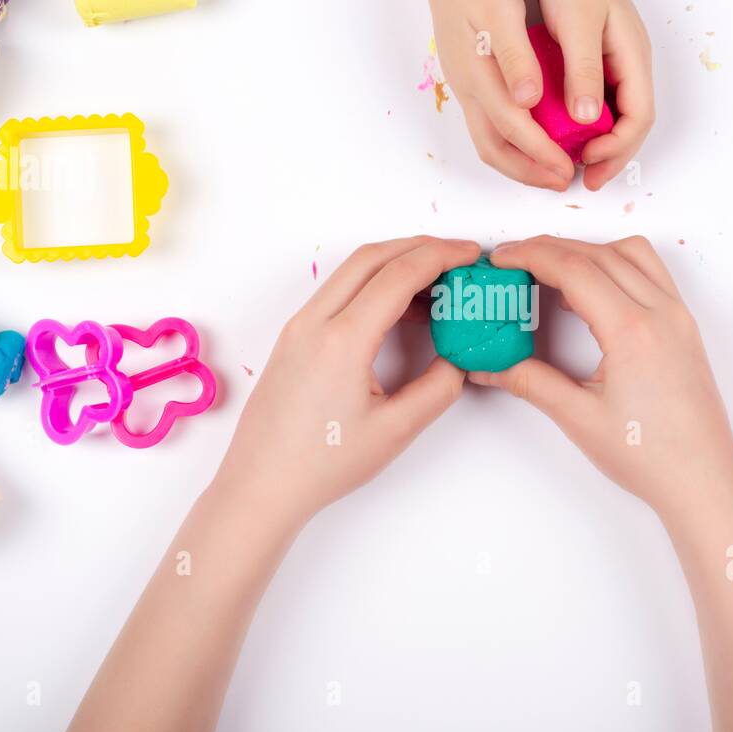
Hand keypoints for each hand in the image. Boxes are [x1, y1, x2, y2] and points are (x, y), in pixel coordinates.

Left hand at [213, 236, 480, 526]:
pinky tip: (397, 306)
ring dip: (394, 261)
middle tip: (458, 255)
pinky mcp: (293, 338)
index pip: (399, 275)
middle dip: (420, 246)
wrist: (261, 485)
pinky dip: (372, 283)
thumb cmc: (320, 465)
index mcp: (342, 340)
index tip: (471, 253)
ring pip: (351, 271)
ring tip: (434, 279)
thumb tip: (457, 358)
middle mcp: (314, 322)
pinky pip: (337, 291)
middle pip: (372, 257)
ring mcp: (298, 327)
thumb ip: (438, 388)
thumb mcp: (395, 431)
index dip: (442, 256)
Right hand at [423, 0, 574, 190]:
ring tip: (550, 169)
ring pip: (489, 142)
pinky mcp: (469, 82)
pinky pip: (488, 126)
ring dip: (519, 163)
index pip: (513, 128)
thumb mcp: (502, 12)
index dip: (541, 153)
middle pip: (495, 150)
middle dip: (529, 172)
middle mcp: (469, 91)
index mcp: (479, 76)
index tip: (566, 168)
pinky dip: (512, 143)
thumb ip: (516, 58)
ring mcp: (466, 89)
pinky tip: (534, 138)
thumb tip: (529, 100)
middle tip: (560, 180)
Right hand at [468, 236, 732, 521]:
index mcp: (633, 331)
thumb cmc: (651, 456)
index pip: (574, 269)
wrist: (701, 480)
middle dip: (550, 248)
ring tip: (550, 270)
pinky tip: (588, 293)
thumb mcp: (579, 418)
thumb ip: (530, 382)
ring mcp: (677, 316)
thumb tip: (490, 366)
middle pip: (598, 253)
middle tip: (512, 260)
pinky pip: (649, 273)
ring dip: (586, 251)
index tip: (501, 259)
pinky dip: (614, 266)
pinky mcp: (684, 326)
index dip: (531, 256)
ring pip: (629, 254)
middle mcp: (661, 313)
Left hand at [531, 0, 654, 189]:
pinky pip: (600, 101)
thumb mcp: (577, 26)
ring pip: (617, 115)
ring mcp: (616, 62)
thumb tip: (591, 120)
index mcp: (634, 56)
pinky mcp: (598, 60)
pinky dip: (587, 124)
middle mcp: (631, 63)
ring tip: (576, 163)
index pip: (639, 117)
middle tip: (587, 180)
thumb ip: (585, 72)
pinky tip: (566, 134)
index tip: (590, 163)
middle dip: (613, 155)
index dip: (618, 148)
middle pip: (633, 122)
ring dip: (601, 143)